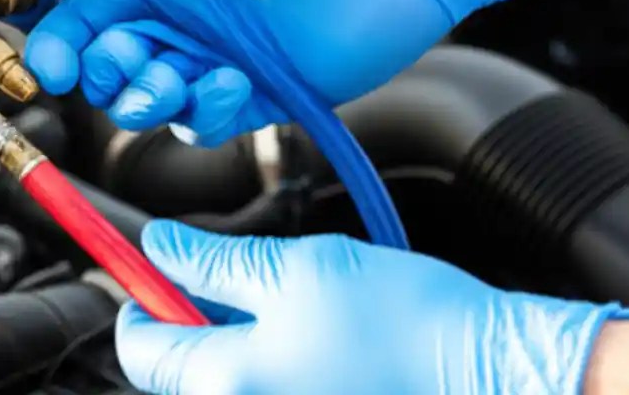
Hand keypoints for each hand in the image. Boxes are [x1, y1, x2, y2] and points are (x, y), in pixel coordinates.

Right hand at [24, 0, 509, 146]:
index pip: (90, 17)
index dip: (63, 43)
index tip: (51, 65)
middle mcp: (186, 21)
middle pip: (113, 69)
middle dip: (104, 76)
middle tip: (122, 63)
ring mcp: (220, 59)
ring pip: (154, 103)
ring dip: (147, 100)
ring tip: (168, 80)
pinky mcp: (261, 95)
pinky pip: (209, 122)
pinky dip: (204, 112)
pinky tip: (227, 81)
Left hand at [117, 220, 628, 394]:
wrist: (490, 368)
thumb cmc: (403, 319)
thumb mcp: (294, 268)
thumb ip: (213, 262)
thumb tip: (157, 249)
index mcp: (228, 382)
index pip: (141, 349)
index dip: (138, 303)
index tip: (149, 272)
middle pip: (179, 371)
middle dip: (188, 319)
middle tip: (224, 276)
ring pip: (225, 380)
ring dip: (231, 339)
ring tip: (281, 300)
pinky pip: (267, 391)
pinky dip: (269, 361)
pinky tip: (308, 333)